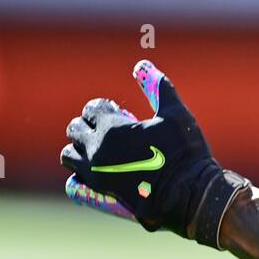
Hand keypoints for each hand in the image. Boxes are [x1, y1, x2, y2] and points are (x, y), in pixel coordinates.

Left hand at [60, 60, 246, 243]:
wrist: (189, 194)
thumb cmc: (185, 151)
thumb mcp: (175, 114)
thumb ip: (157, 87)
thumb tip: (142, 64)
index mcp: (112, 128)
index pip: (92, 109)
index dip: (105, 108)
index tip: (120, 113)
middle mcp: (97, 149)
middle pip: (75, 129)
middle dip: (89, 126)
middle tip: (111, 131)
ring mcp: (95, 173)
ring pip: (69, 155)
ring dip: (80, 149)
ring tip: (101, 151)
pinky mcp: (99, 194)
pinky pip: (74, 185)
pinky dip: (80, 178)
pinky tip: (98, 174)